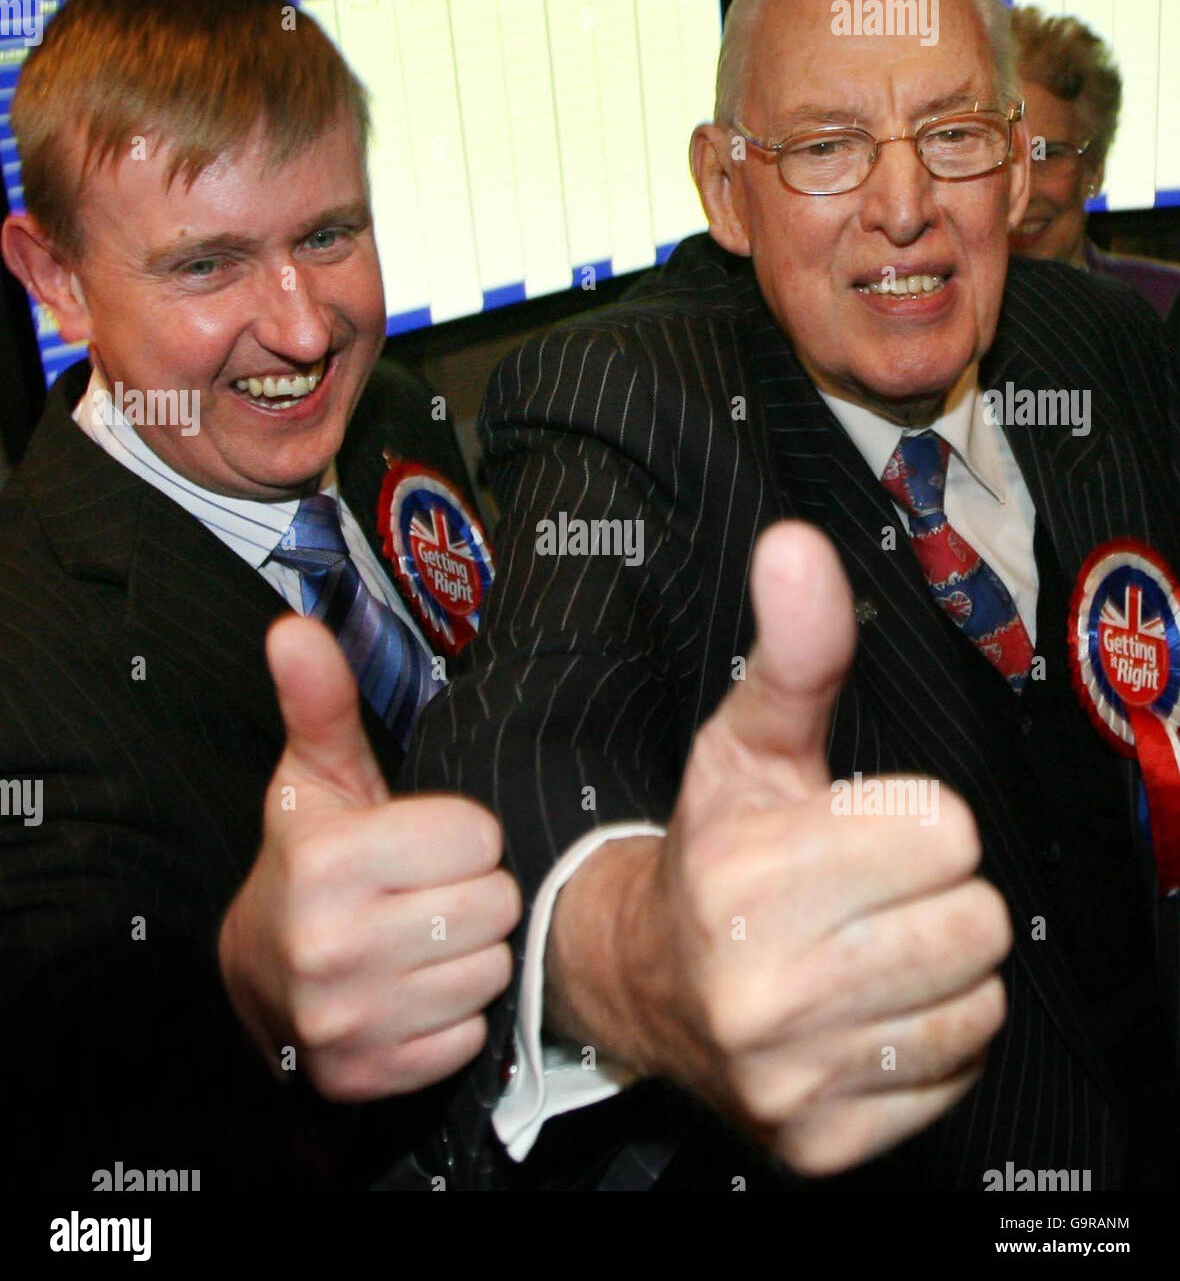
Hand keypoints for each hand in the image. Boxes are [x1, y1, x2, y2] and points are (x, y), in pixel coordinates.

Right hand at [218, 615, 519, 1099]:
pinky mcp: (373, 1074)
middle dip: (471, 890)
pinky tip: (414, 988)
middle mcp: (336, 946)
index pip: (477, 835)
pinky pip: (473, 1032)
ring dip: (469, 952)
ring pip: (493, 969)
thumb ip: (319, 703)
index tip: (420, 841)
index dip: (457, 834)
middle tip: (425, 890)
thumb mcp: (314, 779)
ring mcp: (353, 1021)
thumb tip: (293, 627)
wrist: (257, 978)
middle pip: (497, 902)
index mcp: (330, 861)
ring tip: (421, 936)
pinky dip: (454, 1013)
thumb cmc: (305, 862)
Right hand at [550, 521, 1010, 1173]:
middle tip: (864, 891)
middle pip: (976, 919)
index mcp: (749, 879)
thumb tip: (798, 545)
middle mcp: (766, 991)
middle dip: (932, 892)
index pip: (948, 832)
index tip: (858, 827)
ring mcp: (796, 1077)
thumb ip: (793, 650)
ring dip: (937, 965)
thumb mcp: (746, 742)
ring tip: (865, 947)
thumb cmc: (709, 850)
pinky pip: (954, 1071)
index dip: (913, 819)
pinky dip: (924, 1038)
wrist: (645, 984)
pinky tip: (862, 1011)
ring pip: (978, 998)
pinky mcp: (823, 1141)